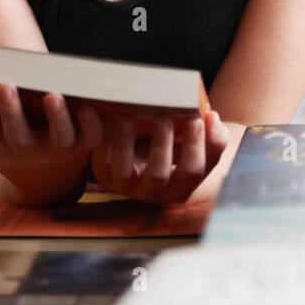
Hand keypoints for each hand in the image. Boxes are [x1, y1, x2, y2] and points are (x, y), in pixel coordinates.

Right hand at [0, 80, 103, 206]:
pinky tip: (87, 105)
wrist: (47, 174)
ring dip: (56, 117)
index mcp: (0, 150)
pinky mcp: (84, 146)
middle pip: (18, 136)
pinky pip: (91, 138)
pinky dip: (91, 125)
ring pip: (59, 137)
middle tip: (3, 86)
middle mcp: (28, 153)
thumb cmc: (9, 140)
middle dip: (10, 112)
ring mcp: (58, 150)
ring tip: (51, 95)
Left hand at [89, 110, 229, 205]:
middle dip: (162, 144)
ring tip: (128, 116)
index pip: (192, 171)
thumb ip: (214, 137)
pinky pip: (98, 159)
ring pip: (123, 171)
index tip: (197, 119)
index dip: (197, 146)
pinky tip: (90, 112)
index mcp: (181, 187)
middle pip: (157, 175)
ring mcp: (126, 186)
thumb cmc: (179, 150)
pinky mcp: (104, 175)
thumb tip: (211, 117)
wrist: (148, 162)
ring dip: (124, 142)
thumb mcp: (201, 149)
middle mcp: (153, 192)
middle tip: (163, 115)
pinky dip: (94, 135)